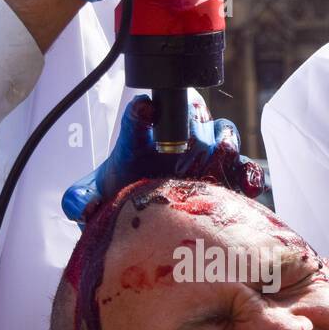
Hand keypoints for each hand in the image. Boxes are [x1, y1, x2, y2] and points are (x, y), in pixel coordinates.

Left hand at [63, 93, 263, 223]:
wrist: (150, 218)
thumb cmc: (121, 197)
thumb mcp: (94, 198)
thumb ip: (78, 198)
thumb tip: (84, 206)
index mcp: (140, 137)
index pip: (139, 115)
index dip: (141, 112)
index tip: (143, 113)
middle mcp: (176, 137)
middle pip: (189, 112)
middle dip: (189, 119)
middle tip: (185, 139)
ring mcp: (204, 153)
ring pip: (222, 132)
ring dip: (221, 142)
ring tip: (215, 159)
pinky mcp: (227, 173)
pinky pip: (245, 166)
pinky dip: (249, 173)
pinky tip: (247, 189)